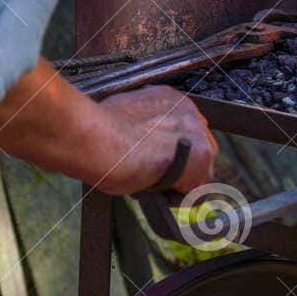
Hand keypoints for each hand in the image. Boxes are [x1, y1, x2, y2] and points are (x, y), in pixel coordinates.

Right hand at [0, 59, 216, 195]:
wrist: (99, 139)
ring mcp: (198, 133)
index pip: (181, 129)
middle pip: (196, 146)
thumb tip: (121, 135)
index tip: (153, 161)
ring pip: (198, 168)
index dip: (169, 150)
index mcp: (168, 98)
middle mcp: (189, 110)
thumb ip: (130, 124)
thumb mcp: (115, 116)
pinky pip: (194, 189)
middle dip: (179, 166)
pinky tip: (156, 192)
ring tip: (150, 186)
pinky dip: (177, 197)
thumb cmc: (96, 130)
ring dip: (177, 182)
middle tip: (153, 178)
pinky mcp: (200, 158)